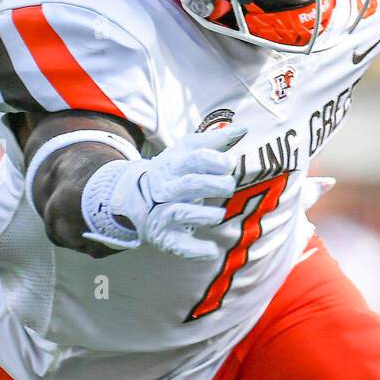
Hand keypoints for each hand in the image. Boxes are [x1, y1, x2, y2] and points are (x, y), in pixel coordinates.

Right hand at [82, 124, 244, 260]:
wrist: (136, 196)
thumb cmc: (175, 170)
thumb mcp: (190, 151)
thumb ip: (217, 141)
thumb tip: (244, 128)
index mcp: (174, 165)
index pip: (194, 159)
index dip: (214, 160)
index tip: (230, 163)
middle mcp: (166, 188)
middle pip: (188, 185)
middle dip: (211, 185)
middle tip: (230, 187)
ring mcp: (162, 213)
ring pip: (178, 213)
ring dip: (202, 215)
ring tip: (219, 215)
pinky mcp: (164, 235)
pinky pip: (177, 245)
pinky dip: (194, 249)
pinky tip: (212, 251)